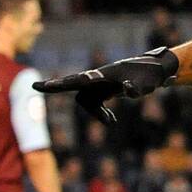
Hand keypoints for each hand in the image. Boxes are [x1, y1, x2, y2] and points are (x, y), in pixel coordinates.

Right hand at [34, 47, 178, 123]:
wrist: (156, 71)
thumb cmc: (150, 77)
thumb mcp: (146, 85)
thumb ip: (136, 89)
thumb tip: (128, 90)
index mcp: (103, 76)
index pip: (77, 80)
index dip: (60, 84)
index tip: (42, 85)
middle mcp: (98, 78)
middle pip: (73, 85)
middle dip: (55, 87)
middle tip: (35, 86)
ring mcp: (100, 84)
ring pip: (86, 100)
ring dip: (95, 113)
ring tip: (111, 120)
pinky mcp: (104, 89)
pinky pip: (94, 102)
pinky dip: (100, 114)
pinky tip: (111, 121)